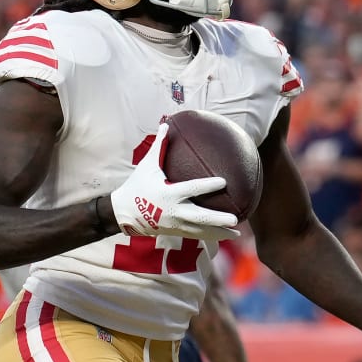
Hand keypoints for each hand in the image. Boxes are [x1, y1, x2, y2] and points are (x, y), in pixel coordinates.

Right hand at [110, 123, 238, 239]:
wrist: (124, 212)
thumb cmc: (137, 185)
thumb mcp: (147, 165)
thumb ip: (159, 145)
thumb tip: (166, 124)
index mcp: (169, 193)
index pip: (192, 188)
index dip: (207, 185)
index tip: (223, 181)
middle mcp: (174, 211)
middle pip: (199, 217)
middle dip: (217, 219)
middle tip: (234, 219)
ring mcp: (175, 223)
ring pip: (200, 230)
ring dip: (219, 232)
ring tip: (236, 233)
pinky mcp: (175, 231)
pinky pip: (196, 235)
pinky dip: (212, 237)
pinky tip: (226, 236)